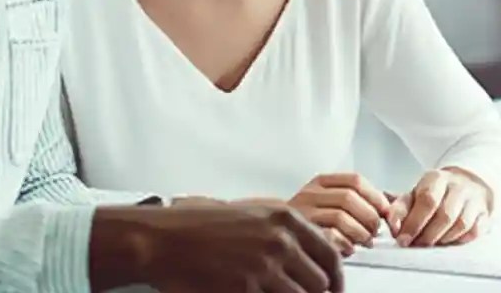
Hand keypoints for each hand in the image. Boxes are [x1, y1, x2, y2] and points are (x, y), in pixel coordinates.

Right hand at [89, 202, 343, 292]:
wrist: (163, 239)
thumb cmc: (201, 226)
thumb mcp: (253, 216)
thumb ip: (286, 235)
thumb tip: (309, 261)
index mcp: (286, 220)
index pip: (331, 255)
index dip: (337, 280)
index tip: (333, 291)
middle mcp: (281, 241)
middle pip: (321, 282)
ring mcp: (264, 267)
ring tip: (268, 292)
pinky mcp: (245, 288)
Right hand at [287, 172, 390, 255]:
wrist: (268, 238)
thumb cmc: (307, 224)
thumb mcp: (327, 203)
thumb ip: (354, 201)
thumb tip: (389, 205)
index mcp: (319, 183)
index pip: (354, 180)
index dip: (375, 196)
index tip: (385, 212)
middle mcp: (308, 194)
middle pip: (349, 198)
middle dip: (369, 217)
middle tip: (375, 232)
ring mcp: (301, 213)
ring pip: (340, 217)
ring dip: (360, 233)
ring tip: (364, 242)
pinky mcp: (297, 235)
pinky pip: (327, 237)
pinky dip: (344, 244)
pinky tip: (348, 249)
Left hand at [388, 167, 492, 246]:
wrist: (466, 183)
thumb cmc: (435, 193)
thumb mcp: (414, 194)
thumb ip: (400, 208)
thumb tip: (392, 226)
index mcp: (436, 178)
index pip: (427, 200)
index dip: (414, 223)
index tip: (403, 240)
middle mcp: (457, 186)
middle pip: (444, 215)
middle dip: (427, 236)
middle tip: (416, 245)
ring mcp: (473, 199)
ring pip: (460, 225)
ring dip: (442, 239)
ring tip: (431, 243)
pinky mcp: (484, 213)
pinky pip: (474, 231)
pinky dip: (459, 240)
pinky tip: (448, 240)